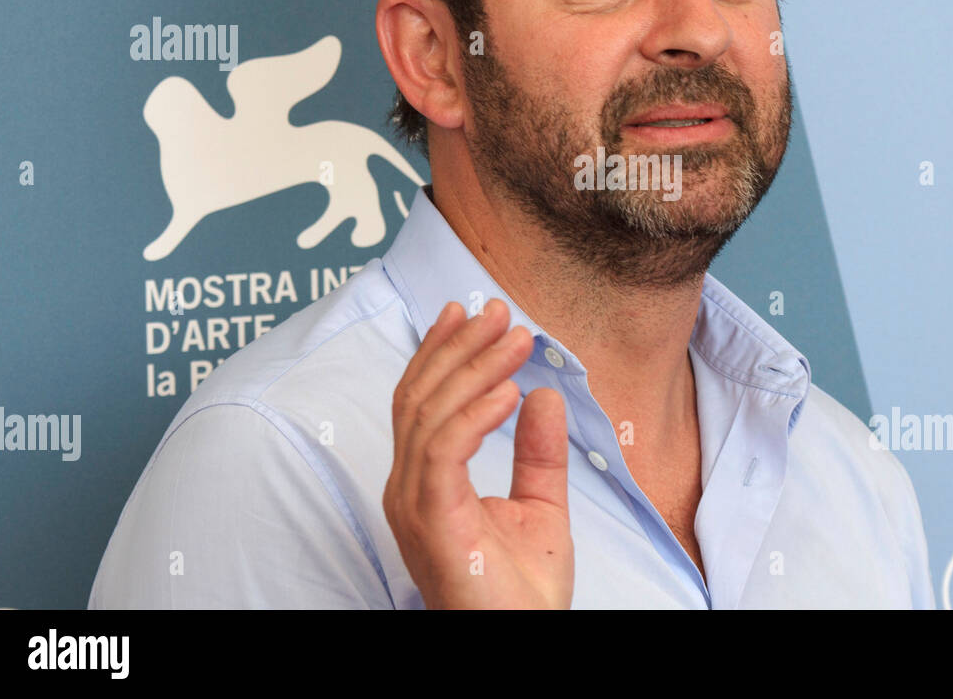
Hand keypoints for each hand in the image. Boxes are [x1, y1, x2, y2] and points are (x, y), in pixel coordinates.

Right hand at [383, 298, 572, 608]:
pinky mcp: (431, 518)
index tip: (470, 312)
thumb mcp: (540, 506)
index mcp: (426, 480)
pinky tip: (509, 392)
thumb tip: (542, 395)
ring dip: (475, 368)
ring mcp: (414, 502)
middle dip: (458, 346)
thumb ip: (538, 452)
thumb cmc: (520, 592)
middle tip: (498, 311)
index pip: (421, 400)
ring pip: (431, 413)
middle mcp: (409, 486)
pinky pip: (445, 450)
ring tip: (516, 339)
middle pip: (421, 395)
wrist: (517, 641)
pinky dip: (475, 414)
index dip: (442, 352)